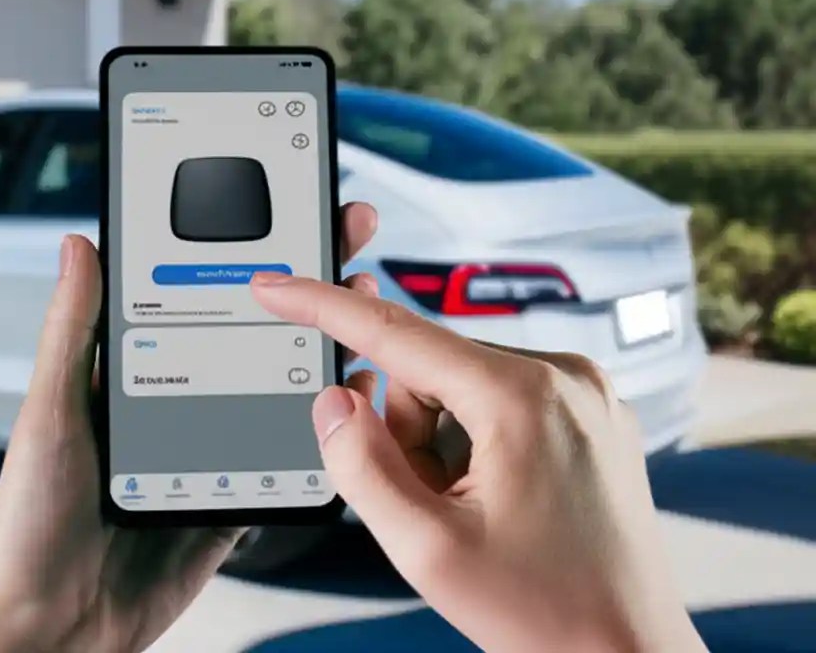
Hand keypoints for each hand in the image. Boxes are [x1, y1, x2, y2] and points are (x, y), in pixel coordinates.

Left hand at [0, 202, 377, 652]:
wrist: (53, 624)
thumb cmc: (31, 520)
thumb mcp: (51, 413)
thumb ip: (73, 333)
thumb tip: (77, 245)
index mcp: (132, 375)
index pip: (196, 298)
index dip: (240, 255)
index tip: (283, 210)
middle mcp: (177, 405)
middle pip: (252, 335)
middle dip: (304, 288)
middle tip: (348, 240)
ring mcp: (210, 451)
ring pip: (280, 393)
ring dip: (324, 353)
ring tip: (365, 313)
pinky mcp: (232, 500)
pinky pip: (286, 462)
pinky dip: (324, 434)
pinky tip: (354, 402)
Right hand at [249, 276, 706, 652]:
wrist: (625, 652)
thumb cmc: (544, 611)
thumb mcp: (426, 548)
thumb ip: (362, 465)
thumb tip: (336, 401)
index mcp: (522, 397)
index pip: (396, 334)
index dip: (323, 307)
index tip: (276, 287)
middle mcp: (563, 376)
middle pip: (427, 371)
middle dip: (407, 433)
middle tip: (435, 506)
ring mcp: (583, 394)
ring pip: (460, 387)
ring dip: (441, 443)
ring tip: (474, 511)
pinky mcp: (588, 414)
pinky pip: (499, 401)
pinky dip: (475, 442)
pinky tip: (501, 498)